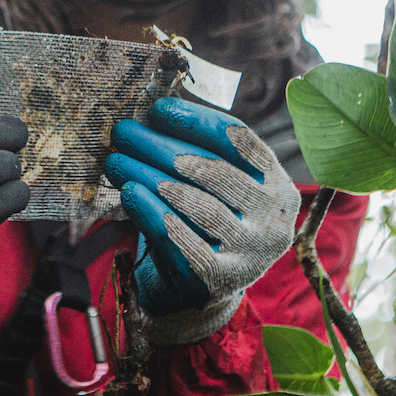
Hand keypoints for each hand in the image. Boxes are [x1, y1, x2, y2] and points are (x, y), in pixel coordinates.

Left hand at [105, 97, 301, 344]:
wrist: (202, 287)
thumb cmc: (206, 221)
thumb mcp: (218, 187)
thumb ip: (201, 152)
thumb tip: (156, 112)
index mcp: (278, 185)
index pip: (240, 141)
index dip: (197, 121)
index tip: (157, 109)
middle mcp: (273, 219)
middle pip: (215, 172)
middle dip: (163, 146)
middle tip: (124, 132)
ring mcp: (251, 253)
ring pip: (198, 206)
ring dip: (152, 178)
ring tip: (117, 161)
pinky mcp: (220, 280)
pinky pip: (184, 243)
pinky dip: (154, 215)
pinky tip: (130, 195)